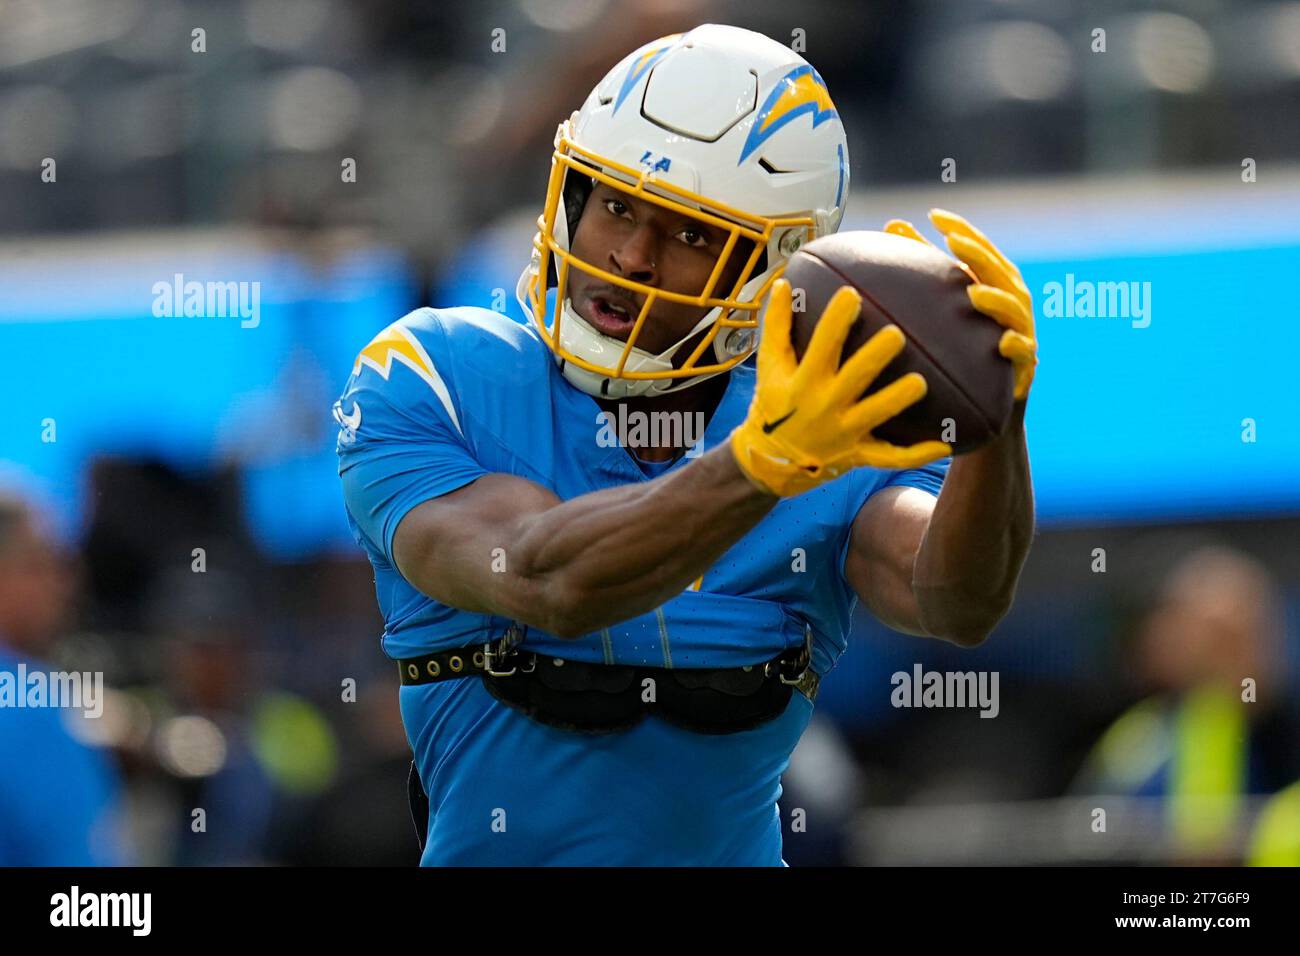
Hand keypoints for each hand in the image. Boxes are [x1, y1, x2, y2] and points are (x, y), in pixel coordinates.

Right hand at [730, 278, 951, 497]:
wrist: (772, 461)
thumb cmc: (773, 404)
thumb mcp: (769, 366)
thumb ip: (776, 325)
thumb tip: (784, 282)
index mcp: (803, 382)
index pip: (820, 346)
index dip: (834, 321)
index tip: (852, 295)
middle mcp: (824, 407)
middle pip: (853, 378)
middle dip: (874, 358)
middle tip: (896, 335)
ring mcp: (843, 433)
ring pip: (875, 415)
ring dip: (896, 400)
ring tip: (920, 383)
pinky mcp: (858, 454)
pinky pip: (890, 457)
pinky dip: (916, 454)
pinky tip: (944, 444)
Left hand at [884, 210, 1036, 401]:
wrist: (982, 405)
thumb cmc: (959, 345)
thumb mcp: (940, 303)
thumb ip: (924, 265)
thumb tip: (891, 225)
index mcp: (993, 284)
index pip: (979, 250)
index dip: (961, 230)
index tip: (934, 215)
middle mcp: (1010, 303)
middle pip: (999, 271)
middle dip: (979, 254)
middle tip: (954, 241)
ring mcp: (1022, 331)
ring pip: (1014, 309)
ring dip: (997, 299)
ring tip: (973, 294)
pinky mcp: (1025, 365)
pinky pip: (1025, 353)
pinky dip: (1017, 345)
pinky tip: (1002, 342)